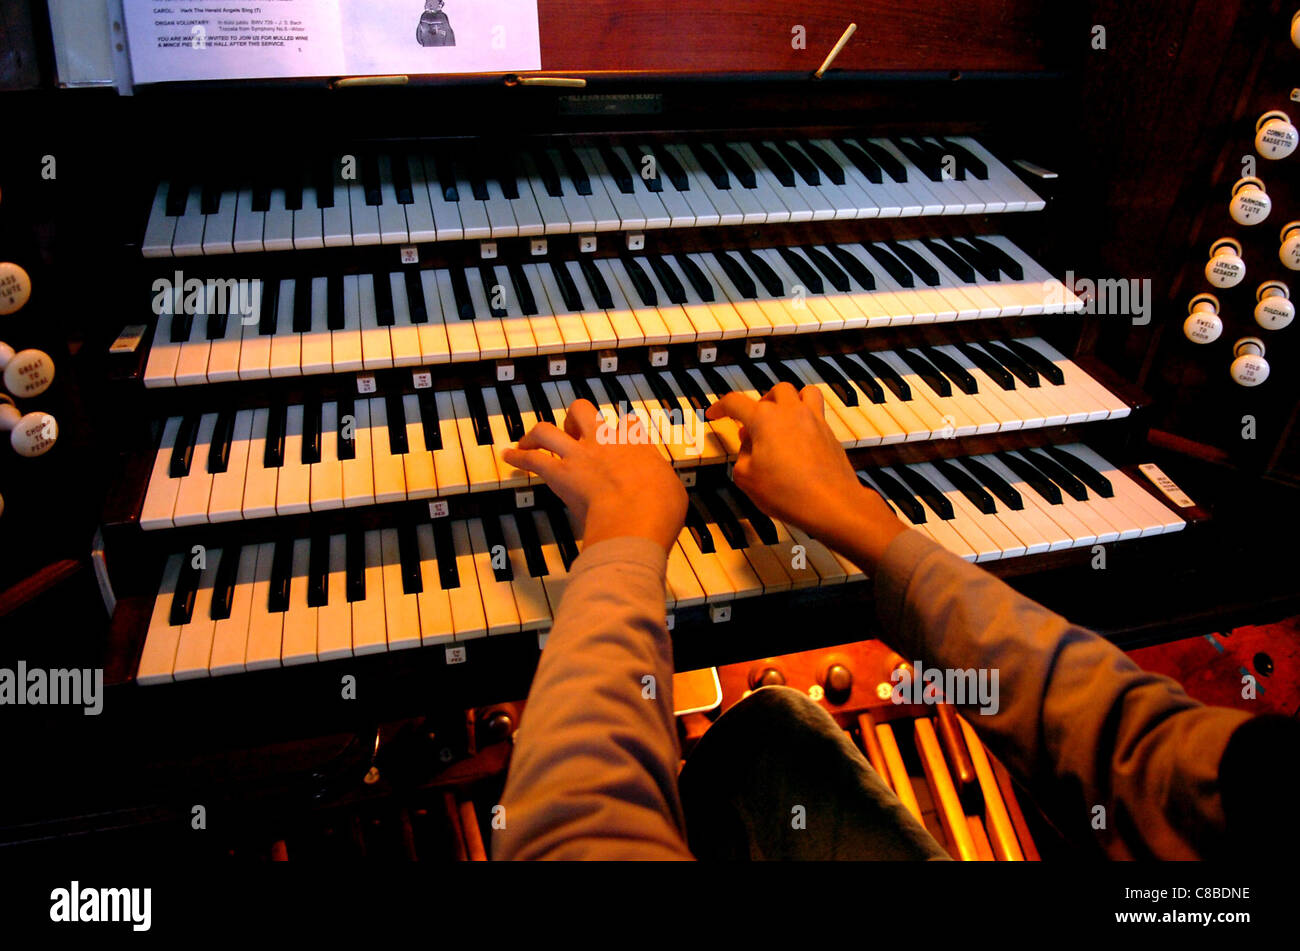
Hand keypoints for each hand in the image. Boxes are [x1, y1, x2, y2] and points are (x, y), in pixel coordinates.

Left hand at [503, 399, 687, 553]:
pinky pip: (533, 459)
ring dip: (536, 434)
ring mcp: (580, 456)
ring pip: (549, 429)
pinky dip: (518, 457)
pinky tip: (509, 456)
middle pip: (583, 411)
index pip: (628, 424)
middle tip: (572, 431)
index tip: (620, 434)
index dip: (623, 428)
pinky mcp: (560, 474)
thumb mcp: (674, 491)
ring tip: (529, 440)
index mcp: (636, 444)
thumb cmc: (659, 509)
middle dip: (573, 419)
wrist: (636, 517)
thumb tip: (665, 492)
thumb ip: (663, 485)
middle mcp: (605, 442)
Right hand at [706, 382, 903, 569]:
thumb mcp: (746, 478)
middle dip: (760, 404)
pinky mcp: (830, 433)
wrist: (830, 502)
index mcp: (764, 419)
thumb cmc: (786, 492)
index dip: (720, 406)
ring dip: (789, 401)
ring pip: (803, 392)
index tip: (715, 413)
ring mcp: (814, 420)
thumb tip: (750, 448)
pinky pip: (817, 413)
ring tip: (782, 420)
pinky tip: (799, 439)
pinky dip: (806, 418)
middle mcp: (791, 411)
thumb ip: (742, 457)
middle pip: (774, 392)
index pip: (735, 402)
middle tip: (753, 427)